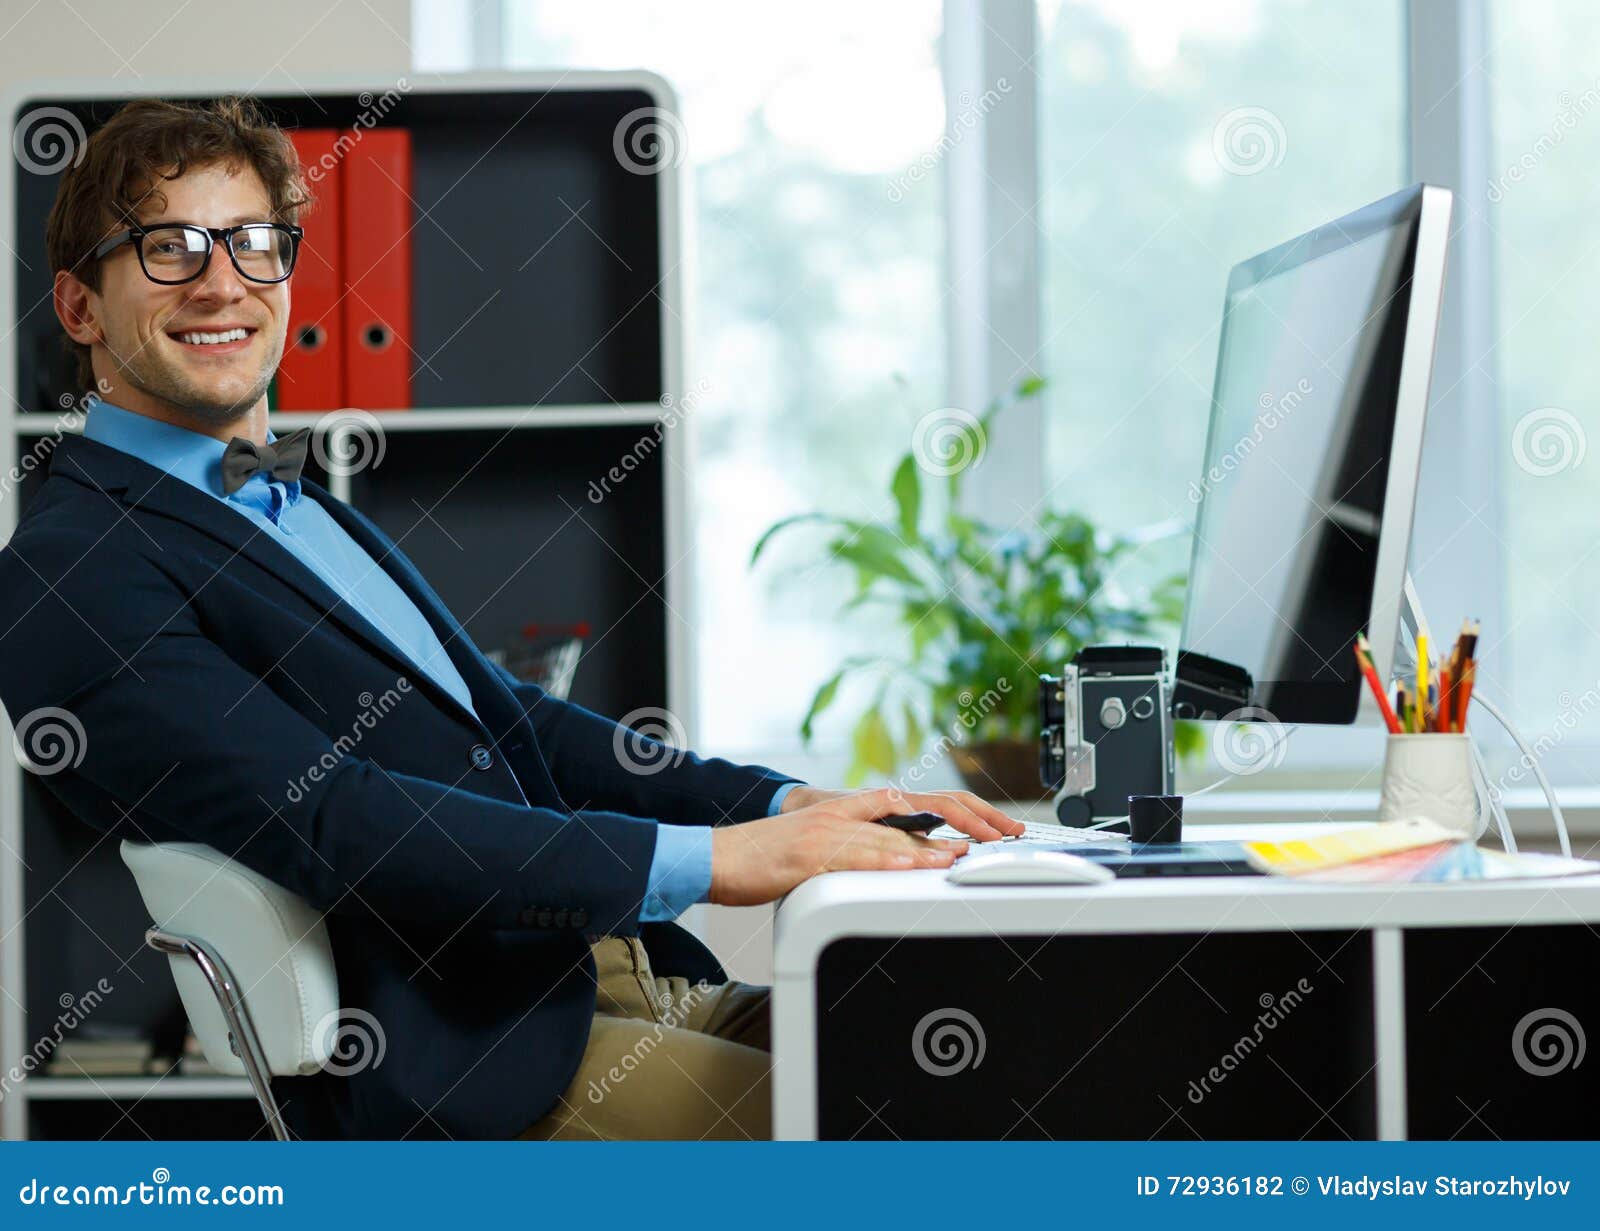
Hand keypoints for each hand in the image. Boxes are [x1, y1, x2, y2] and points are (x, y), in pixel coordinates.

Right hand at [710, 787, 973, 906]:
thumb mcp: (807, 845)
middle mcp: (833, 816)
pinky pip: (853, 859)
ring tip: (956, 856)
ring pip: (882, 839)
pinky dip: (884, 862)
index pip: (894, 805)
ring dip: (923, 849)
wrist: (713, 858)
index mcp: (835, 812)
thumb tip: (875, 861)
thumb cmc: (757, 859)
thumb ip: (842, 847)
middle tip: (978, 841)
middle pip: (898, 821)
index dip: (933, 814)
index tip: (965, 827)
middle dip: (940, 832)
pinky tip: (907, 865)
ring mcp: (821, 834)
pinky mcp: (807, 856)